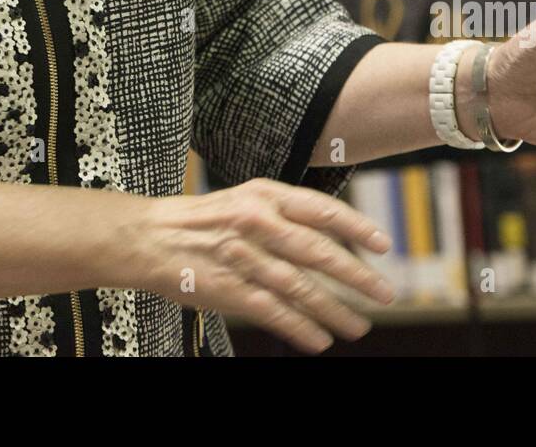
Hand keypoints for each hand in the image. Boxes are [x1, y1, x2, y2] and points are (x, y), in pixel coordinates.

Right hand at [125, 178, 397, 352]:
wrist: (150, 236)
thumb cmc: (205, 218)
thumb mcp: (246, 198)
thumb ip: (285, 213)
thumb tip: (333, 237)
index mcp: (264, 194)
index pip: (321, 209)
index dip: (356, 228)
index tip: (383, 244)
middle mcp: (257, 221)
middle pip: (318, 252)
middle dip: (357, 276)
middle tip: (385, 294)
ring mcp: (243, 256)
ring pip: (301, 288)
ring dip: (335, 311)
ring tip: (358, 326)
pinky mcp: (228, 288)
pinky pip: (273, 312)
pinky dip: (300, 328)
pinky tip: (319, 340)